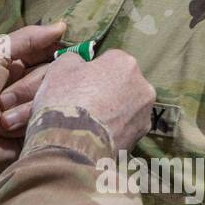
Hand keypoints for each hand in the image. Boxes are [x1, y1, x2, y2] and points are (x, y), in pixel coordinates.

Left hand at [0, 22, 65, 178]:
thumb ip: (27, 39)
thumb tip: (62, 25)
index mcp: (21, 65)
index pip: (54, 55)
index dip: (59, 57)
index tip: (59, 59)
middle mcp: (31, 87)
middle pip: (55, 79)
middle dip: (28, 88)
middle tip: (2, 98)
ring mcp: (33, 111)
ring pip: (52, 103)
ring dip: (23, 109)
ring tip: (0, 118)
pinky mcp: (34, 135)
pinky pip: (46, 126)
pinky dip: (24, 126)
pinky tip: (5, 131)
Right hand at [29, 49, 154, 152]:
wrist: (72, 144)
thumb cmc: (66, 99)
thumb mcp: (59, 67)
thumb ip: (74, 60)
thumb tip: (79, 64)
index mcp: (125, 62)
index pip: (109, 60)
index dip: (92, 70)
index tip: (79, 82)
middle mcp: (143, 86)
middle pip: (122, 83)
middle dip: (107, 90)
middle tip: (84, 102)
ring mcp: (144, 114)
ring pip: (126, 107)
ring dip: (113, 111)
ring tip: (90, 122)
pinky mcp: (140, 137)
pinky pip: (125, 128)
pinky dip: (115, 130)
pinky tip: (97, 135)